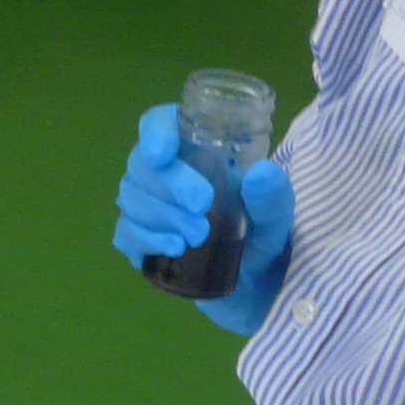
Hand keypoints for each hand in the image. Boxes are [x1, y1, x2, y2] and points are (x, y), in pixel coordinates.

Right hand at [112, 104, 292, 333]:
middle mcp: (164, 174)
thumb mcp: (278, 213)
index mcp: (196, 151)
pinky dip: (147, 240)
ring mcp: (148, 208)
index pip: (160, 123)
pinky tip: (174, 249)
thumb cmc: (263, 233)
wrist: (254, 281)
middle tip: (203, 207)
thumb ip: (273, 194)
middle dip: (170, 185)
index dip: (155, 132)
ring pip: (131, 198)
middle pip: (142, 164)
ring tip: (198, 236)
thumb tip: (260, 172)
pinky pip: (126, 233)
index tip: (163, 154)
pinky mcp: (140, 240)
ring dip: (162, 216)